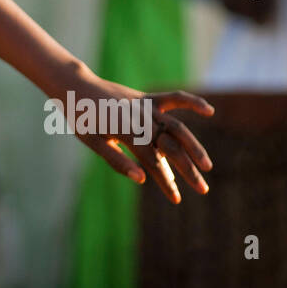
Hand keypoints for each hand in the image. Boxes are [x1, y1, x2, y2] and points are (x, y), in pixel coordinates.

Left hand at [64, 72, 214, 204]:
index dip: (166, 182)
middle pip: (170, 148)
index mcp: (127, 133)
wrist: (77, 87)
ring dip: (194, 146)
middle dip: (188, 170)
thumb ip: (117, 161)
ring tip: (207, 165)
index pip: (153, 163)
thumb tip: (142, 180)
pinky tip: (209, 111)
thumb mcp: (94, 143)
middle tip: (203, 190)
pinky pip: (174, 99)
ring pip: (177, 128)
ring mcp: (147, 108)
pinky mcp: (148, 99)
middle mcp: (141, 120)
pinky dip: (192, 103)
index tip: (177, 200)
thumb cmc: (82, 119)